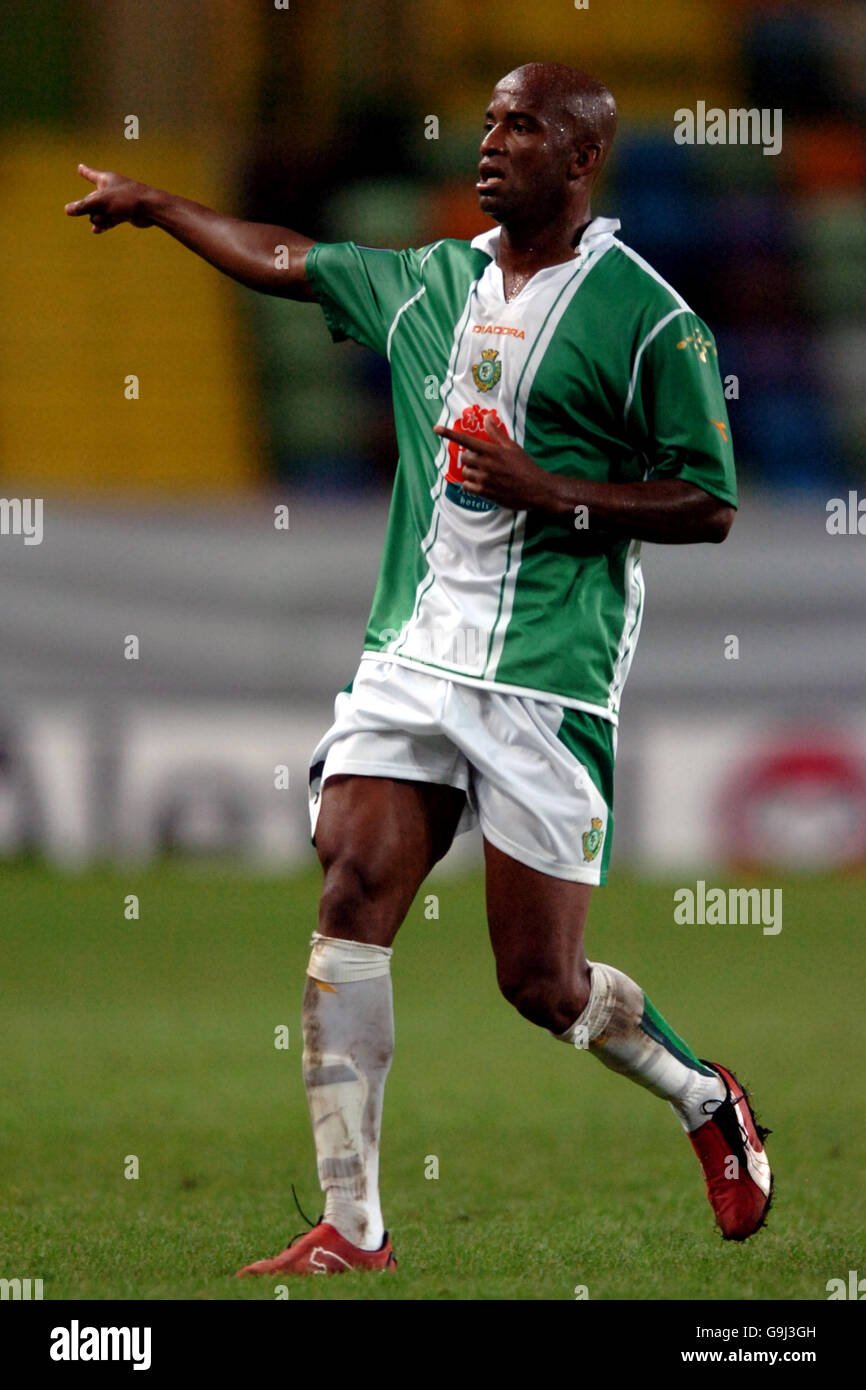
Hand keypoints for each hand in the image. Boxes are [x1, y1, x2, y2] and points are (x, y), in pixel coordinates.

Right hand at [64, 164, 153, 232]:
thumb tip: (67, 210)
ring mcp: (118, 202)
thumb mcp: (101, 202)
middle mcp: (111, 189)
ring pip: (100, 211)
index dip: (85, 171)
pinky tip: (96, 230)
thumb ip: (83, 206)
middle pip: (92, 200)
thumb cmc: (127, 199)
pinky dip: (104, 224)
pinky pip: (109, 219)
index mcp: (106, 179)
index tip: (80, 167)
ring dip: (98, 219)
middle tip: (101, 212)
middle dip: (91, 209)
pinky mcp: (124, 213)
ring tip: (101, 224)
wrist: (150, 208)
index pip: (91, 174)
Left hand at [433, 412, 558, 512]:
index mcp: (492, 450)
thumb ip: (497, 433)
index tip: (435, 428)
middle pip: (464, 458)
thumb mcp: (512, 447)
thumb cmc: (525, 467)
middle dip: (470, 458)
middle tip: (482, 461)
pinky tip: (481, 484)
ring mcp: (484, 479)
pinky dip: (470, 485)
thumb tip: (487, 418)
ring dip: (470, 472)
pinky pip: (466, 487)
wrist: (536, 490)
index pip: (466, 440)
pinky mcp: (484, 493)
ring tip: (484, 474)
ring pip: (465, 473)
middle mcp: (485, 464)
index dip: (449, 434)